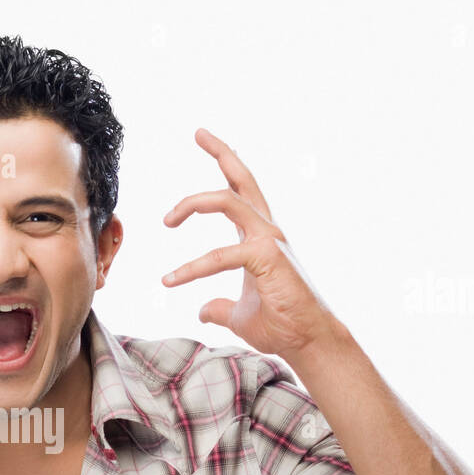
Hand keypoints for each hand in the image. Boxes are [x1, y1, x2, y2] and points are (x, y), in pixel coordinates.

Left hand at [161, 128, 340, 359]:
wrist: (306, 342)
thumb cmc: (281, 326)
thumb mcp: (239, 315)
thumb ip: (220, 307)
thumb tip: (203, 310)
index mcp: (260, 236)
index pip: (241, 191)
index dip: (226, 162)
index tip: (205, 141)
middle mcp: (267, 230)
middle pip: (242, 178)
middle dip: (221, 151)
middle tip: (198, 132)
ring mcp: (269, 240)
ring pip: (227, 201)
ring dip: (192, 202)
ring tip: (167, 219)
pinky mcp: (267, 258)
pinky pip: (221, 255)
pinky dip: (192, 268)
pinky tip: (171, 280)